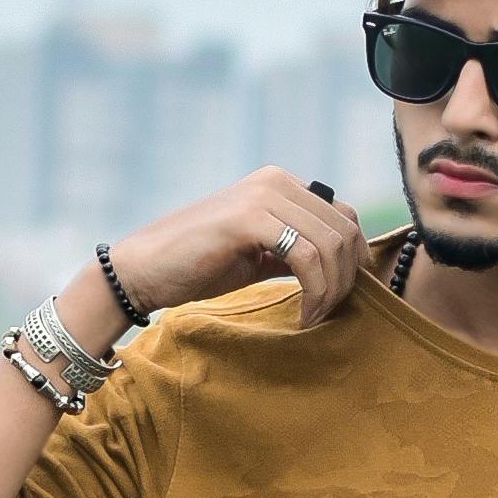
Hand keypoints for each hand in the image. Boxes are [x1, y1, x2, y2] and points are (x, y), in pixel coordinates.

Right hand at [108, 168, 370, 331]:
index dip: (354, 261)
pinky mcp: (249, 219)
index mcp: (280, 184)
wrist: (144, 269)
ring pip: (331, 245)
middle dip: (346, 279)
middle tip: (329, 313)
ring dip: (331, 291)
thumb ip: (296, 251)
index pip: (344, 217)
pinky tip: (302, 316)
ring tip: (312, 317)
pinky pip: (307, 258)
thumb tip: (341, 268)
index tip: (343, 298)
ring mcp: (263, 196)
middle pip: (345, 230)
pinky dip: (314, 292)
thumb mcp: (259, 254)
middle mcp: (276, 181)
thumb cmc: (198, 266)